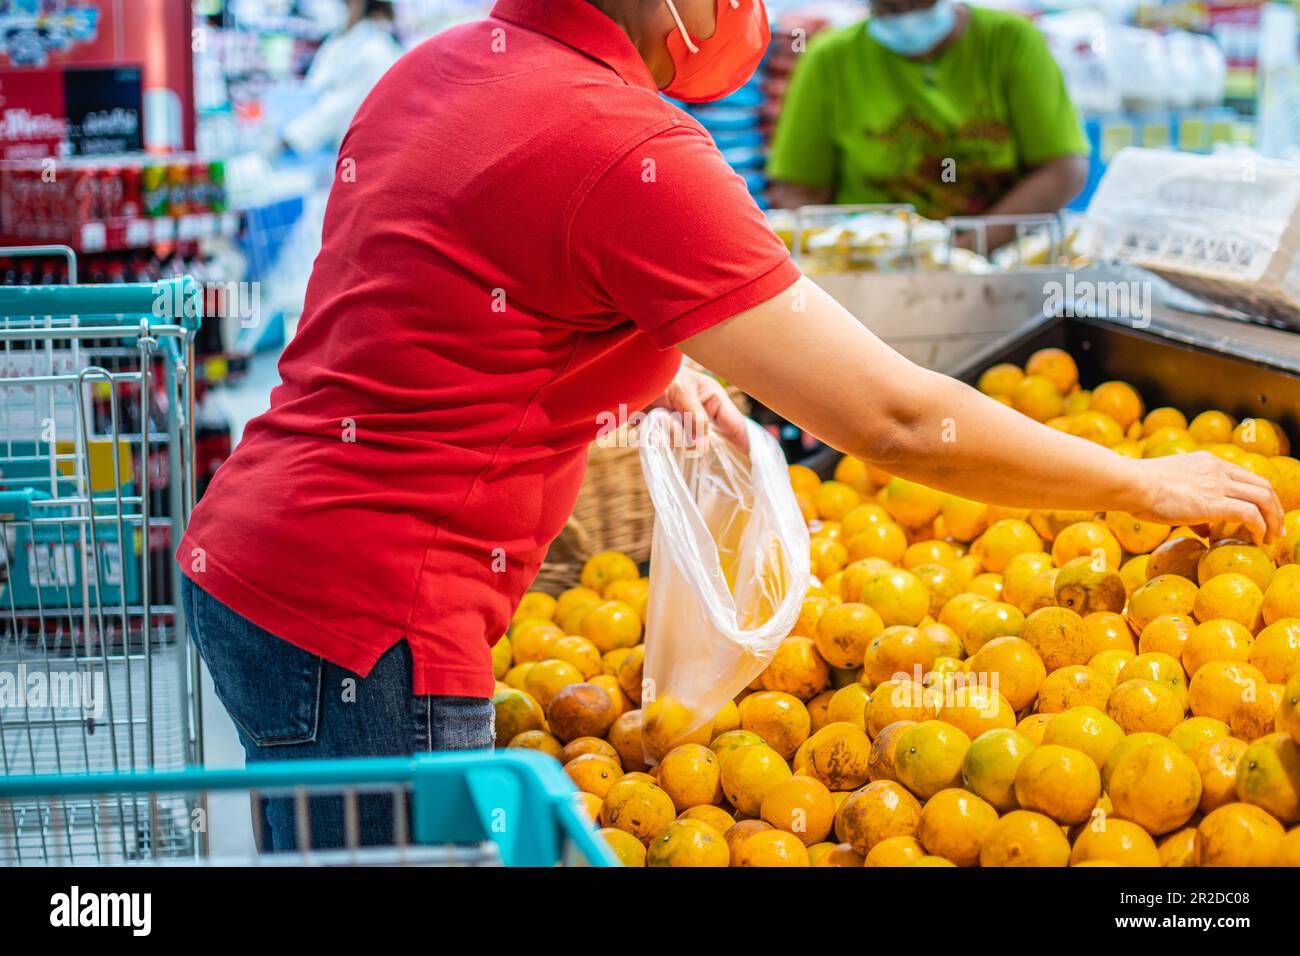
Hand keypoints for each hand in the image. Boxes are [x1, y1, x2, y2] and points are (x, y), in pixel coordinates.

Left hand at [651, 366, 748, 454]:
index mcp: (713, 399)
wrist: (629, 377)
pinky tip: (651, 419)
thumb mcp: (682, 392)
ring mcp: (684, 424)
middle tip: (678, 423)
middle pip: (709, 439)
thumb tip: (704, 447)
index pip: (734, 424)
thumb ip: (695, 418)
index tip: (753, 458)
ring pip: (686, 443)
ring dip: (672, 432)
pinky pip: (668, 443)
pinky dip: (658, 434)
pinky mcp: (666, 432)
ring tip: (660, 415)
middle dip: (694, 436)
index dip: (743, 441)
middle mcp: (701, 414)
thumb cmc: (660, 376)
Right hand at [1125, 451, 1283, 543]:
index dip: (1259, 497)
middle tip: (1274, 529)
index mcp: (1208, 462)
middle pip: (1263, 486)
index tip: (1262, 515)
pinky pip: (1250, 514)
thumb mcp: (1169, 491)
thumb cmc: (1139, 488)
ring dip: (1273, 520)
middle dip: (1274, 509)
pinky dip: (1260, 526)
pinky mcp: (1214, 502)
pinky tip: (1257, 538)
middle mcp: (1218, 469)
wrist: (1130, 483)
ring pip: (1264, 498)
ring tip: (1270, 538)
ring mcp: (1218, 484)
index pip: (1245, 477)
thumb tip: (1205, 530)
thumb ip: (1191, 506)